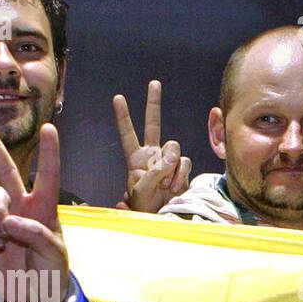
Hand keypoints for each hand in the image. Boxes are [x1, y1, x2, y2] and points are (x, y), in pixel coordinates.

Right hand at [0, 122, 67, 301]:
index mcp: (46, 209)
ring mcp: (3, 222)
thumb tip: (9, 221)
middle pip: (7, 173)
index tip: (49, 128)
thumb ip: (35, 233)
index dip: (49, 152)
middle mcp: (23, 209)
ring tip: (4, 230)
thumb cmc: (51, 275)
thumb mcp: (54, 255)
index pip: (48, 175)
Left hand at [113, 80, 190, 212]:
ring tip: (165, 186)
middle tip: (154, 83)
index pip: (127, 133)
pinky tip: (174, 187)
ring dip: (170, 167)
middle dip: (153, 103)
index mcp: (135, 159)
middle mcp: (151, 155)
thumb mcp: (141, 190)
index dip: (123, 116)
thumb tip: (173, 156)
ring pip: (173, 147)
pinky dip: (180, 175)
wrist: (162, 218)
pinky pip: (184, 162)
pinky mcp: (181, 168)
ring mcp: (167, 160)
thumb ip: (155, 171)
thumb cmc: (145, 207)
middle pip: (153, 124)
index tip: (118, 98)